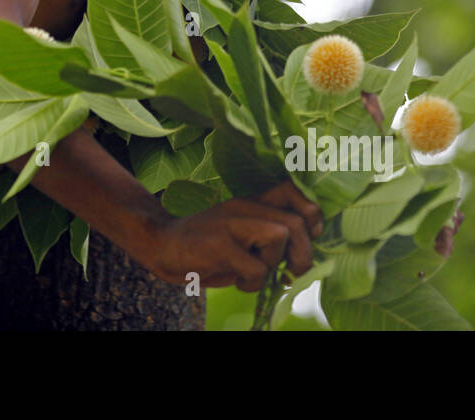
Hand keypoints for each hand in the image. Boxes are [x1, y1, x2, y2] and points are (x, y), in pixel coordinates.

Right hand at [144, 181, 323, 292]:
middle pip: (296, 220)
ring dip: (275, 265)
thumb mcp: (241, 235)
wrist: (162, 245)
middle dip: (305, 253)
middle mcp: (244, 206)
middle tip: (294, 271)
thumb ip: (269, 238)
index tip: (311, 235)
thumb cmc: (208, 248)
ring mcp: (230, 222)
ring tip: (256, 273)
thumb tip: (306, 259)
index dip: (312, 213)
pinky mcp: (218, 244)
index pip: (293, 190)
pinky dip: (253, 284)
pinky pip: (256, 268)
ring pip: (280, 236)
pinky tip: (238, 281)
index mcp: (252, 202)